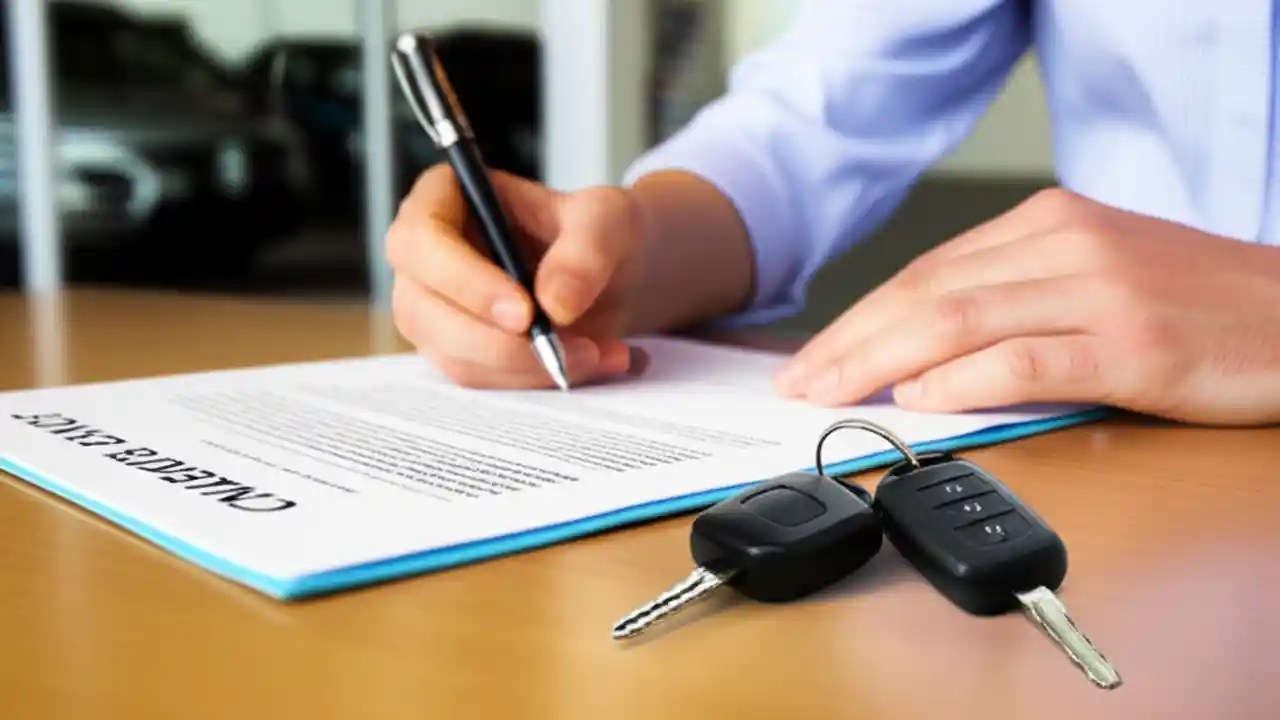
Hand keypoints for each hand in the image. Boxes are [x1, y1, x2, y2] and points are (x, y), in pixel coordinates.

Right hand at [386, 164, 643, 387]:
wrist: (615, 275)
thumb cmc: (597, 231)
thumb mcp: (607, 220)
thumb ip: (585, 251)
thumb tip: (554, 305)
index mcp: (442, 198)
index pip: (420, 240)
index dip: (464, 281)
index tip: (525, 313)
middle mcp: (423, 256)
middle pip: (422, 310)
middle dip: (498, 343)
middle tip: (568, 350)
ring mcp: (432, 310)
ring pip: (454, 357)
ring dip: (528, 368)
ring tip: (601, 354)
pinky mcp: (456, 352)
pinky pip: (481, 380)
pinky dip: (535, 380)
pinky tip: (591, 363)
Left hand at [774, 188, 1279, 425]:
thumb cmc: (1196, 304)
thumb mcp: (1096, 276)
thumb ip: (1014, 302)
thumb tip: (921, 355)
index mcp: (1050, 224)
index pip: (927, 272)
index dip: (859, 320)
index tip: (814, 357)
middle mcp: (1065, 245)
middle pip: (927, 293)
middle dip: (850, 343)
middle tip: (799, 383)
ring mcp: (1099, 291)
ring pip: (959, 320)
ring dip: (881, 363)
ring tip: (832, 396)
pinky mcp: (1133, 344)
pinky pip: (1026, 359)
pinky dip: (963, 379)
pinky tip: (920, 399)